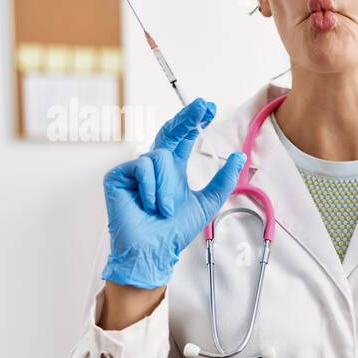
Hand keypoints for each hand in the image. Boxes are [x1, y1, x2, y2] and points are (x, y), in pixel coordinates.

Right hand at [101, 98, 245, 288]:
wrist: (153, 251)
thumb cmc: (175, 231)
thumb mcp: (207, 202)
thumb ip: (223, 180)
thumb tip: (239, 156)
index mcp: (172, 170)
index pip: (184, 138)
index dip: (194, 121)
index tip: (210, 108)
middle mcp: (154, 166)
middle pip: (169, 132)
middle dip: (186, 117)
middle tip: (203, 106)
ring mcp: (134, 170)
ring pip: (160, 157)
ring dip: (167, 186)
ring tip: (166, 209)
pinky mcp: (117, 176)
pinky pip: (141, 167)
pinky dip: (150, 187)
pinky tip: (149, 204)